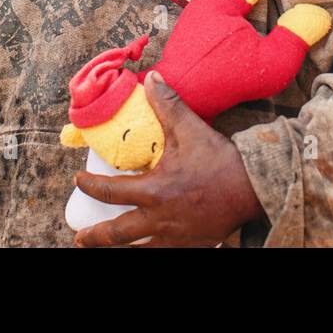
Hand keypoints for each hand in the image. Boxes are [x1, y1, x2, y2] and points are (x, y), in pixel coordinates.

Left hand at [73, 73, 264, 247]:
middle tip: (79, 237)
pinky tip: (146, 250)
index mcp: (154, 191)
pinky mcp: (191, 245)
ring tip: (105, 250)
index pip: (111, 191)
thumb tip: (152, 78)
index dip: (90, 186)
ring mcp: (176, 237)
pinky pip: (165, 253)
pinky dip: (150, 252)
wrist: (253, 189)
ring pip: (139, 250)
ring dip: (118, 250)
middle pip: (118, 233)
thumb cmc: (220, 161)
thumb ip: (168, 104)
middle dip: (95, 236)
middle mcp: (160, 219)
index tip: (79, 180)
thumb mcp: (190, 129)